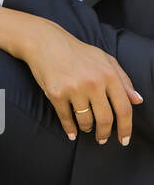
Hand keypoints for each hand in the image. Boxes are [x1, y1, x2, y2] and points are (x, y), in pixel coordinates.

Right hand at [24, 23, 143, 144]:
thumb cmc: (78, 53)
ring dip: (87, 129)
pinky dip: (69, 129)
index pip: (123, 108)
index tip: (124, 140)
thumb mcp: (106, 61)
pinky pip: (65, 118)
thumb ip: (124, 80)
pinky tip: (72, 134)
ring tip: (86, 128)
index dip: (126, 127)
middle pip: (105, 118)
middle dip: (105, 133)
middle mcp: (94, 83)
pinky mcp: (56, 94)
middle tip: (103, 139)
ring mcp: (74, 90)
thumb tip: (138, 100)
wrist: (47, 44)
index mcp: (109, 75)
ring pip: (85, 120)